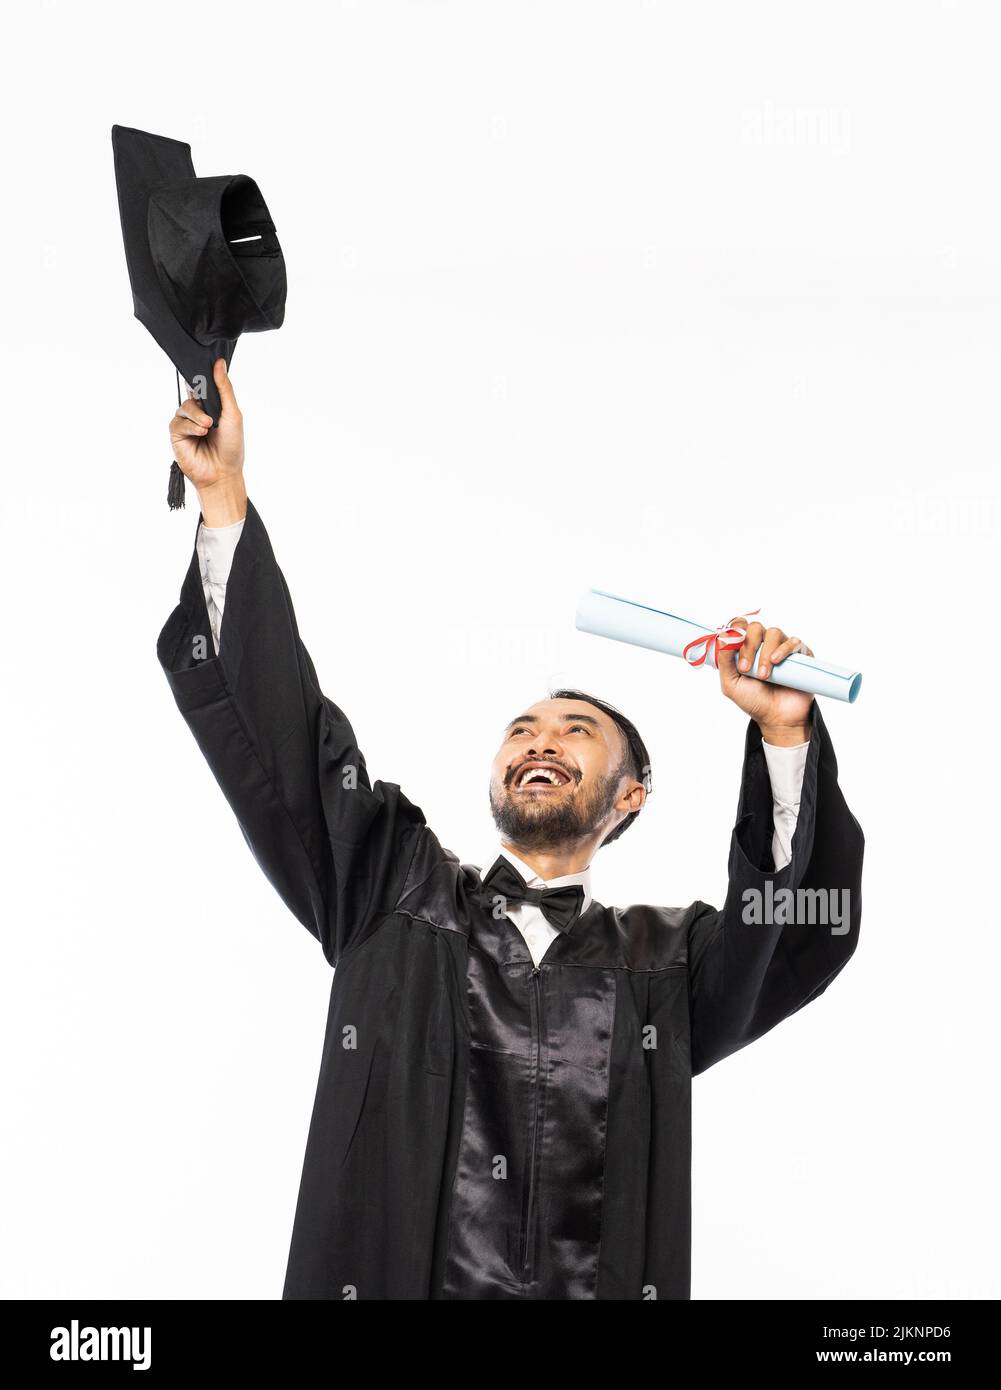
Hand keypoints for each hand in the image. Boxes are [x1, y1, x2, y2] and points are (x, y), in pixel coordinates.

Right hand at [168, 357, 244, 492]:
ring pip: (185, 407)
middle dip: (201, 398)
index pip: (202, 383)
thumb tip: (219, 363)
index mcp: (211, 405)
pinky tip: (201, 434)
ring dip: (198, 416)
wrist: (223, 473)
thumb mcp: (232, 414)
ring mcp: (186, 423)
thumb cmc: (231, 446)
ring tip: (209, 427)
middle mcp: (197, 412)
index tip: (204, 368)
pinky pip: (178, 422)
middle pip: (191, 392)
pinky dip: (191, 426)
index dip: (201, 376)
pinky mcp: (176, 435)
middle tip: (211, 412)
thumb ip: (224, 389)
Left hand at [717, 618, 814, 742]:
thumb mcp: (731, 684)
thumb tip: (723, 636)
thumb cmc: (754, 701)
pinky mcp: (800, 655)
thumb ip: (724, 661)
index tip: (733, 646)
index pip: (740, 626)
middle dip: (749, 646)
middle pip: (756, 627)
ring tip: (764, 675)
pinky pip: (794, 642)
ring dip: (765, 652)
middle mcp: (764, 645)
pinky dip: (784, 649)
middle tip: (746, 668)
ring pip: (774, 633)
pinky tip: (776, 662)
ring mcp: (782, 649)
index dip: (736, 630)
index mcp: (746, 648)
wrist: (777, 718)